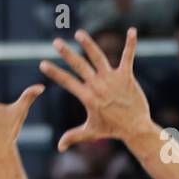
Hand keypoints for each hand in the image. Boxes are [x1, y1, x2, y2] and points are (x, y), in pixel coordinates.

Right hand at [38, 28, 148, 150]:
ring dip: (89, 44)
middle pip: (79, 66)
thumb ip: (73, 136)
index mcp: (88, 97)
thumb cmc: (112, 129)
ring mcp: (112, 79)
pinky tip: (132, 31)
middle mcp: (98, 86)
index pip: (67, 82)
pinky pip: (128, 57)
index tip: (43, 63)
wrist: (135, 128)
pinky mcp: (126, 76)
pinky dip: (130, 44)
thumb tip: (59, 147)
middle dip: (66, 53)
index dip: (54, 72)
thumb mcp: (90, 132)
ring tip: (79, 33)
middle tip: (56, 42)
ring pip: (98, 58)